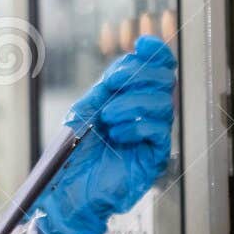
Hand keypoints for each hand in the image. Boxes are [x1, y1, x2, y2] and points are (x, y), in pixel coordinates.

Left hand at [32, 36, 175, 233]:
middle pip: (164, 79)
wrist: (69, 191)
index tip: (141, 43)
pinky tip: (118, 134)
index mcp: (133, 99)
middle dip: (137, 74)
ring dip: (131, 103)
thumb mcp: (86, 109)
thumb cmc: (75, 154)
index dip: (156, 52)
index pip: (158, 68)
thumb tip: (130, 58)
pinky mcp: (155, 156)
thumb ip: (108, 85)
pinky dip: (136, 125)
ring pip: (162, 103)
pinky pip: (158, 129)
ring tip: (107, 118)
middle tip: (111, 85)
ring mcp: (153, 135)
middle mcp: (148, 114)